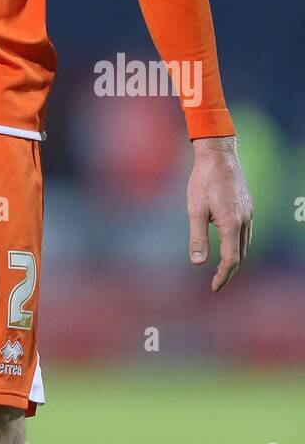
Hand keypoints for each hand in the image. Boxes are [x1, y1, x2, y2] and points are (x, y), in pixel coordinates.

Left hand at [187, 135, 253, 291]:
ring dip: (235, 259)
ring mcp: (248, 214)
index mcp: (231, 224)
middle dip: (229, 271)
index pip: (231, 260)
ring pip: (245, 245)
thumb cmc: (204, 180)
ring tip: (222, 268)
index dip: (223, 276)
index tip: (214, 288)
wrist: (219, 155)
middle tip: (216, 282)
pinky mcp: (248, 207)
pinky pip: (246, 233)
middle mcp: (244, 221)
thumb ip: (197, 236)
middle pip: (240, 255)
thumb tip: (198, 262)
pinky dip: (238, 245)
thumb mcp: (195, 208)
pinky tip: (229, 244)